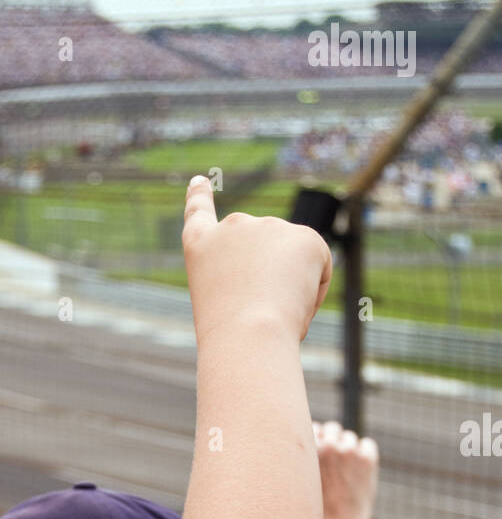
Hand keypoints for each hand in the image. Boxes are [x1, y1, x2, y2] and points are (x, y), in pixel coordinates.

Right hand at [182, 176, 331, 344]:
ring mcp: (269, 225)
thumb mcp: (224, 305)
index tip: (200, 181)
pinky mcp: (305, 236)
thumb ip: (246, 281)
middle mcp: (233, 226)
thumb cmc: (231, 337)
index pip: (199, 212)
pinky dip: (315, 291)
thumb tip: (292, 278)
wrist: (246, 334)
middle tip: (260, 313)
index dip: (199, 196)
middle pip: (265, 250)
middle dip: (272, 277)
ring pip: (294, 261)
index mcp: (201, 245)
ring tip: (273, 313)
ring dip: (292, 287)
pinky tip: (294, 304)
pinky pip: (320, 267)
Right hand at [314, 420, 378, 518]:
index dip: (316, 440)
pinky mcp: (368, 458)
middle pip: (332, 428)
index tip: (318, 454)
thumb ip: (306, 457)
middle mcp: (329, 445)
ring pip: (349, 437)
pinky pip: (367, 445)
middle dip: (332, 440)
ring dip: (348, 448)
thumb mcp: (300, 480)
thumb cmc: (314, 508)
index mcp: (308, 449)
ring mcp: (350, 451)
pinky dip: (364, 454)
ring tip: (344, 472)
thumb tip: (314, 436)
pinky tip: (358, 472)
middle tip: (332, 463)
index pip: (313, 427)